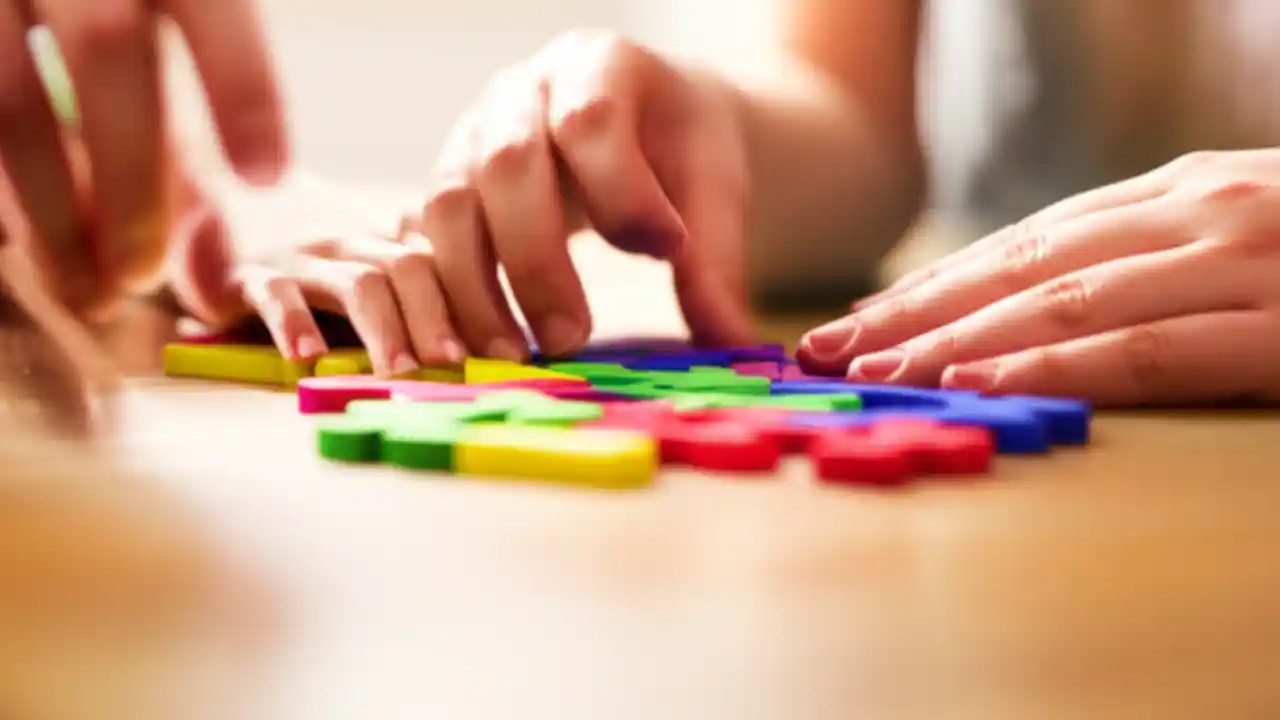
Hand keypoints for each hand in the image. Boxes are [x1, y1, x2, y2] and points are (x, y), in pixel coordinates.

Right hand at [0, 0, 285, 313]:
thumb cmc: (126, 15)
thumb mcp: (168, 49)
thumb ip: (196, 143)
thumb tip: (217, 281)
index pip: (213, 3)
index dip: (242, 85)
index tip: (269, 177)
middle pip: (109, 51)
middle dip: (132, 181)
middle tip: (144, 278)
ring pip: (8, 97)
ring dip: (47, 214)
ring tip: (87, 294)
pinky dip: (3, 193)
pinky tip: (32, 244)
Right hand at [394, 29, 755, 361]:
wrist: (639, 120)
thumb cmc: (676, 149)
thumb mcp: (711, 187)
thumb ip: (716, 261)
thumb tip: (734, 346)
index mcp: (598, 67)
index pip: (592, 121)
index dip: (624, 193)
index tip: (668, 254)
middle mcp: (522, 93)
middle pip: (508, 165)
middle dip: (536, 260)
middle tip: (572, 338)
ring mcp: (473, 135)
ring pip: (450, 205)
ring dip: (476, 289)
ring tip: (518, 355)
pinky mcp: (449, 184)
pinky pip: (424, 240)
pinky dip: (445, 298)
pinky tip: (475, 348)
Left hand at [797, 149, 1279, 405]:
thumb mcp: (1237, 235)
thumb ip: (1152, 256)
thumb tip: (1046, 303)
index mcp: (1178, 194)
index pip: (1022, 243)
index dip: (930, 285)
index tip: (855, 322)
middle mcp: (1194, 213)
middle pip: (1019, 267)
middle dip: (914, 311)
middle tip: (826, 350)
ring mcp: (1238, 262)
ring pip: (1063, 303)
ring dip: (958, 341)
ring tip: (875, 373)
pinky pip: (1147, 350)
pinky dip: (1054, 369)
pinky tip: (983, 389)